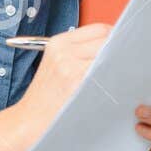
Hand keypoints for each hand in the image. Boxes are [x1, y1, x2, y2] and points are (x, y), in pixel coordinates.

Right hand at [13, 23, 110, 138]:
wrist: (29, 121)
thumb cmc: (45, 97)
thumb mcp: (55, 64)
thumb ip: (79, 51)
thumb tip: (113, 45)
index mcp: (58, 43)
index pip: (99, 29)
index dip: (113, 38)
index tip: (119, 48)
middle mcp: (65, 51)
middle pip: (107, 40)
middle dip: (118, 51)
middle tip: (121, 64)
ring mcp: (72, 67)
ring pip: (111, 57)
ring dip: (118, 66)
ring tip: (114, 78)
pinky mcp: (80, 84)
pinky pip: (107, 74)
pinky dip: (113, 79)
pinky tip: (110, 88)